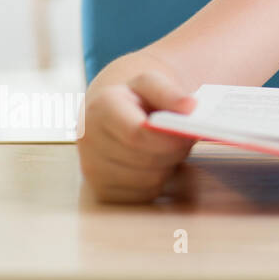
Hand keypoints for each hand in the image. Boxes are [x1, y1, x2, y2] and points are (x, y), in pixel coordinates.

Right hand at [77, 69, 199, 203]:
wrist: (113, 114)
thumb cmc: (137, 98)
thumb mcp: (152, 84)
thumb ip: (172, 92)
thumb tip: (190, 107)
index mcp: (101, 108)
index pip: (138, 134)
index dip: (169, 138)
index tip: (188, 133)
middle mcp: (88, 140)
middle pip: (145, 160)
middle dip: (173, 152)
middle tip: (183, 140)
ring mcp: (91, 168)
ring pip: (147, 181)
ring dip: (167, 167)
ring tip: (167, 149)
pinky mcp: (100, 191)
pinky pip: (142, 195)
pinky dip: (157, 182)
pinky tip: (154, 164)